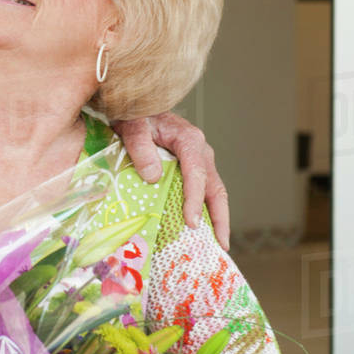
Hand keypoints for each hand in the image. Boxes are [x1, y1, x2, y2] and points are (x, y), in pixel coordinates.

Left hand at [113, 112, 228, 249]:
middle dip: (220, 217)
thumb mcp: (133, 127)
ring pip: (214, 190)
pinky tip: (202, 228)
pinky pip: (204, 189)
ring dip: (218, 217)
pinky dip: (206, 209)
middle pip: (215, 187)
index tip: (192, 222)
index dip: (195, 200)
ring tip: (217, 243)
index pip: (197, 174)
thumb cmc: (136, 116)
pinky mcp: (193, 166)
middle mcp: (200, 150)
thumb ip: (141, 149)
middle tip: (220, 244)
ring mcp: (200, 159)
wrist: (138, 108)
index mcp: (188, 139)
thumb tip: (153, 177)